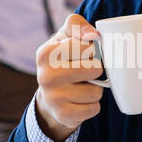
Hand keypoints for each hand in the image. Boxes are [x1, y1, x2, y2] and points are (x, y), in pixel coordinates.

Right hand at [33, 13, 104, 141]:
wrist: (50, 97)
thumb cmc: (62, 61)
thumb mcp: (65, 37)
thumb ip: (77, 26)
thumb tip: (93, 35)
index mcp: (46, 53)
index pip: (87, 47)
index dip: (94, 50)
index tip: (86, 54)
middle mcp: (45, 76)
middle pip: (95, 69)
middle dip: (96, 70)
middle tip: (86, 72)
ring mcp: (53, 98)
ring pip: (97, 91)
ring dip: (95, 89)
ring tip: (82, 87)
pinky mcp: (62, 115)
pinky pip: (94, 109)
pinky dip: (92, 105)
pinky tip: (81, 101)